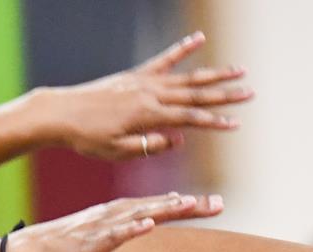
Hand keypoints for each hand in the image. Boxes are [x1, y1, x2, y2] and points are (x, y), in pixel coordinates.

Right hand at [5, 193, 223, 251]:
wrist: (37, 250)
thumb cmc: (72, 243)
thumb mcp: (107, 232)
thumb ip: (131, 224)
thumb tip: (155, 217)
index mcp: (123, 212)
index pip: (162, 205)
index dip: (190, 204)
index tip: (217, 202)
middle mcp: (118, 214)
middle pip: (160, 207)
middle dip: (190, 206)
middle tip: (219, 203)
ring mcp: (105, 226)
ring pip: (142, 215)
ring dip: (165, 209)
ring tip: (190, 204)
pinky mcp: (93, 241)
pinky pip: (114, 235)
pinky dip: (131, 229)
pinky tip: (146, 225)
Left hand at [36, 31, 251, 159]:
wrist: (62, 113)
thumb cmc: (87, 138)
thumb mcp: (118, 151)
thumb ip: (151, 146)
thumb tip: (180, 140)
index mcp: (148, 116)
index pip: (189, 119)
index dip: (214, 122)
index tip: (236, 123)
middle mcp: (150, 94)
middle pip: (194, 95)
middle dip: (224, 95)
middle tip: (250, 92)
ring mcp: (144, 82)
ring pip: (186, 77)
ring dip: (213, 74)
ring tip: (238, 70)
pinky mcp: (135, 75)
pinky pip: (162, 60)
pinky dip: (181, 49)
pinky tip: (198, 39)